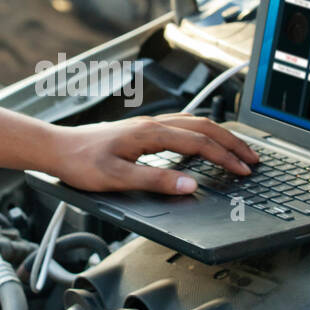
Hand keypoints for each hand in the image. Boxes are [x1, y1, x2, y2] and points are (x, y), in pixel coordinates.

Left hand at [49, 114, 259, 193]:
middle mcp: (152, 125)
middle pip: (203, 127)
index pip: (199, 143)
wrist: (57, 149)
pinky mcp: (141, 131)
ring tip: (236, 150)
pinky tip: (202, 145)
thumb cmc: (80, 163)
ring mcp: (147, 125)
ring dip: (219, 136)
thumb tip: (190, 185)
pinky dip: (201, 134)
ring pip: (194, 124)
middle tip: (252, 158)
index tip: (243, 170)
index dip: (225, 157)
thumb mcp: (117, 179)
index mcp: (150, 134)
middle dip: (232, 142)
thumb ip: (156, 182)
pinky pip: (181, 127)